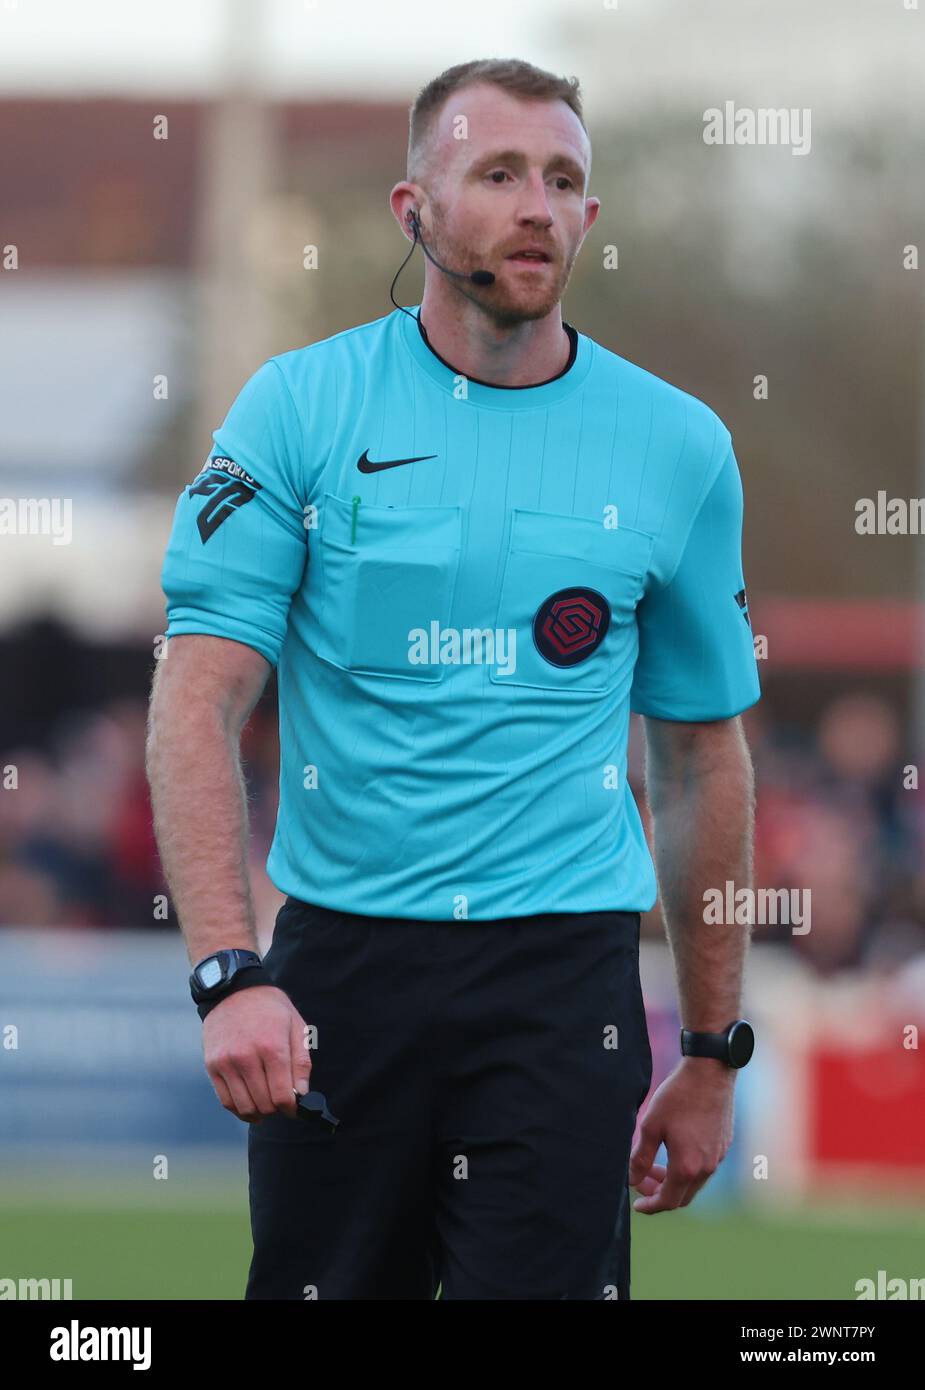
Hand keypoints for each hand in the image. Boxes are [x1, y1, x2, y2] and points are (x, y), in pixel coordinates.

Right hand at [202, 985, 312, 1123]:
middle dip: (276, 1110)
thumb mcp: (296, 1027)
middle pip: (263, 1104)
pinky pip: (225, 1101)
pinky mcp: (212, 1066)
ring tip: (266, 1105)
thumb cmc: (270, 1009)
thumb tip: (302, 1094)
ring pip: (244, 1107)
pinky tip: (249, 1104)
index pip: (282, 1095)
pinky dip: (239, 1109)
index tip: (294, 1108)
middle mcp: (247, 1057)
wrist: (234, 990)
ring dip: (258, 1113)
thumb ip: (301, 1062)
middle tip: (281, 1103)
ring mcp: (226, 1062)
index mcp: (272, 1047)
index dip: (291, 1108)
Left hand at [628, 1057, 734, 1212]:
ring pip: (694, 1183)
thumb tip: (631, 1179)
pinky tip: (674, 1152)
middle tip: (641, 1182)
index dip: (650, 1206)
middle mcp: (707, 1168)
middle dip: (660, 1194)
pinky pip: (704, 1168)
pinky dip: (687, 1169)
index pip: (668, 1201)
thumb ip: (640, 1157)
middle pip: (682, 1196)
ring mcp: (718, 1157)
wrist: (711, 1072)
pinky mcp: (724, 1145)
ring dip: (673, 1181)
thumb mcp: (651, 1126)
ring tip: (654, 1166)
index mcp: (687, 1167)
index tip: (637, 1205)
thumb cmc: (678, 1096)